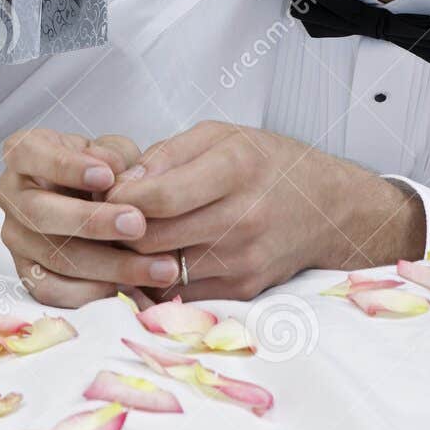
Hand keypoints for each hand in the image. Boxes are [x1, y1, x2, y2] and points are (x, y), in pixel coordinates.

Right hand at [0, 127, 182, 307]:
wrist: (93, 200)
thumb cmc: (101, 168)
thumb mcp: (111, 149)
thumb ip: (114, 155)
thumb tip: (116, 174)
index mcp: (23, 153)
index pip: (30, 154)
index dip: (67, 167)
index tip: (107, 176)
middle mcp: (11, 195)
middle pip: (40, 213)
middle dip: (92, 222)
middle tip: (138, 224)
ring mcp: (15, 237)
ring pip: (54, 257)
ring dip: (109, 265)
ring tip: (158, 267)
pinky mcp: (27, 272)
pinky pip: (51, 290)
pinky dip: (91, 292)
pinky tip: (129, 287)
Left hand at [106, 120, 425, 301]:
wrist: (329, 208)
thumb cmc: (269, 163)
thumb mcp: (221, 136)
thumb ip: (167, 155)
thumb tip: (119, 183)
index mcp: (235, 169)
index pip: (160, 196)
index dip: (120, 198)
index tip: (103, 193)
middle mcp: (243, 217)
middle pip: (154, 238)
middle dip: (117, 231)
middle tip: (100, 220)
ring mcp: (244, 259)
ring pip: (161, 270)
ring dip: (133, 258)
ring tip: (123, 238)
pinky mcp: (243, 288)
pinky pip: (181, 292)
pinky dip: (157, 280)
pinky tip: (153, 258)